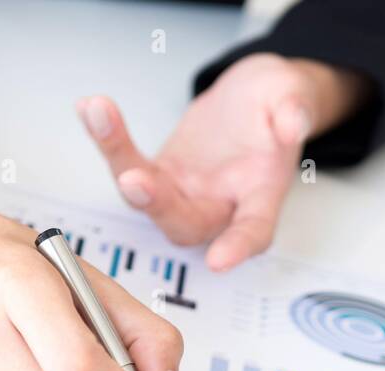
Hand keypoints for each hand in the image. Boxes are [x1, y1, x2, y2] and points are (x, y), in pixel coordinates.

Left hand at [79, 53, 368, 270]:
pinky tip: (90, 108)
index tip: (221, 260)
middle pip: (185, 223)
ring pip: (147, 197)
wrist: (257, 100)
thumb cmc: (278, 106)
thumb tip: (293, 124)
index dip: (238, 246)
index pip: (253, 231)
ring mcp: (185, 194)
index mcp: (260, 196)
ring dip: (120, 160)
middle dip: (158, 206)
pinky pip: (128, 163)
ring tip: (100, 115)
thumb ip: (294, 110)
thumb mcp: (293, 95)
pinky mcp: (160, 176)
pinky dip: (108, 138)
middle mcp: (219, 206)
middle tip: (136, 180)